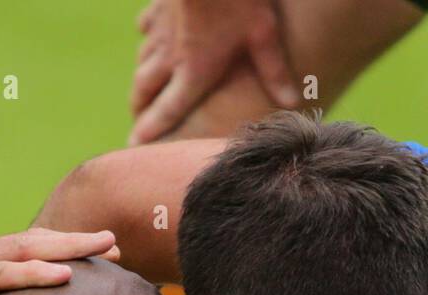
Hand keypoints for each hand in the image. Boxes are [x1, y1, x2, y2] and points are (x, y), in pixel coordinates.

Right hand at [0, 228, 119, 294]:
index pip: (23, 250)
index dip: (58, 248)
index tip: (94, 253)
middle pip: (35, 241)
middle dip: (76, 241)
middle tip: (115, 243)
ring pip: (27, 249)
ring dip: (69, 248)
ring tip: (105, 247)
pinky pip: (3, 275)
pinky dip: (36, 274)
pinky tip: (65, 276)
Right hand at [129, 0, 298, 145]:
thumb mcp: (263, 32)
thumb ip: (273, 71)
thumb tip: (293, 103)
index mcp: (194, 70)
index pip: (167, 110)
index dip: (149, 132)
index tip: (134, 147)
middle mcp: (170, 57)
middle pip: (143, 92)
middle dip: (139, 110)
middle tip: (138, 124)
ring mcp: (160, 33)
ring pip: (141, 64)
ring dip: (141, 80)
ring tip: (144, 91)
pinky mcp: (157, 10)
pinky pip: (144, 30)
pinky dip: (146, 39)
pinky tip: (151, 38)